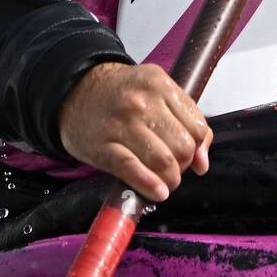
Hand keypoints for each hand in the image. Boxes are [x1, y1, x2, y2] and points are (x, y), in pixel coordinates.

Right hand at [58, 62, 211, 201]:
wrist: (74, 91)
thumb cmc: (120, 93)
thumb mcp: (155, 90)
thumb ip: (184, 118)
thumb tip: (202, 162)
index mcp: (160, 84)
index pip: (197, 126)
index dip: (197, 148)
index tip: (190, 156)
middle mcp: (142, 102)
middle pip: (182, 147)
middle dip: (183, 165)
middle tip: (174, 169)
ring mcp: (121, 124)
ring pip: (163, 161)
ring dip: (170, 179)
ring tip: (165, 182)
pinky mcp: (103, 146)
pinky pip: (133, 170)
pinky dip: (150, 186)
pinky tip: (156, 192)